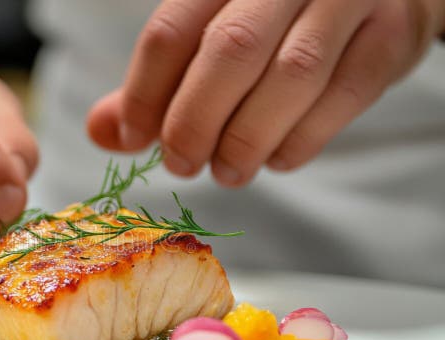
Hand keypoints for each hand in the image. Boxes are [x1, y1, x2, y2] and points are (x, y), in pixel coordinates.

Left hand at [88, 0, 444, 186]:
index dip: (145, 94)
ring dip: (248, 138)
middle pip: (229, 52)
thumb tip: (104, 130)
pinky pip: (342, 96)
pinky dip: (301, 139)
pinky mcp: (389, 36)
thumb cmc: (279, 22)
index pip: (171, 31)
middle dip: (195, 121)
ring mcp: (344, 1)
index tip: (135, 139)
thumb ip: (161, 81)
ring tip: (228, 170)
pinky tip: (276, 158)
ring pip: (290, 76)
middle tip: (182, 163)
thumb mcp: (211, 35)